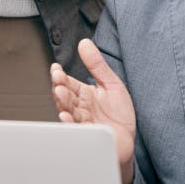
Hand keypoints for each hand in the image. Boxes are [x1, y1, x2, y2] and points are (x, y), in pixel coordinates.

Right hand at [50, 39, 136, 183]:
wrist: (128, 141)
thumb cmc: (118, 115)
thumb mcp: (111, 84)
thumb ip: (97, 64)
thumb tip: (85, 43)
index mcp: (83, 94)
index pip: (67, 82)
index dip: (60, 76)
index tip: (56, 68)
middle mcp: (79, 108)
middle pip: (64, 96)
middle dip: (59, 87)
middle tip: (58, 80)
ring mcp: (82, 122)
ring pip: (67, 111)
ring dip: (62, 102)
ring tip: (60, 93)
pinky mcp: (88, 136)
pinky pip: (76, 130)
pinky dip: (69, 124)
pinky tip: (65, 116)